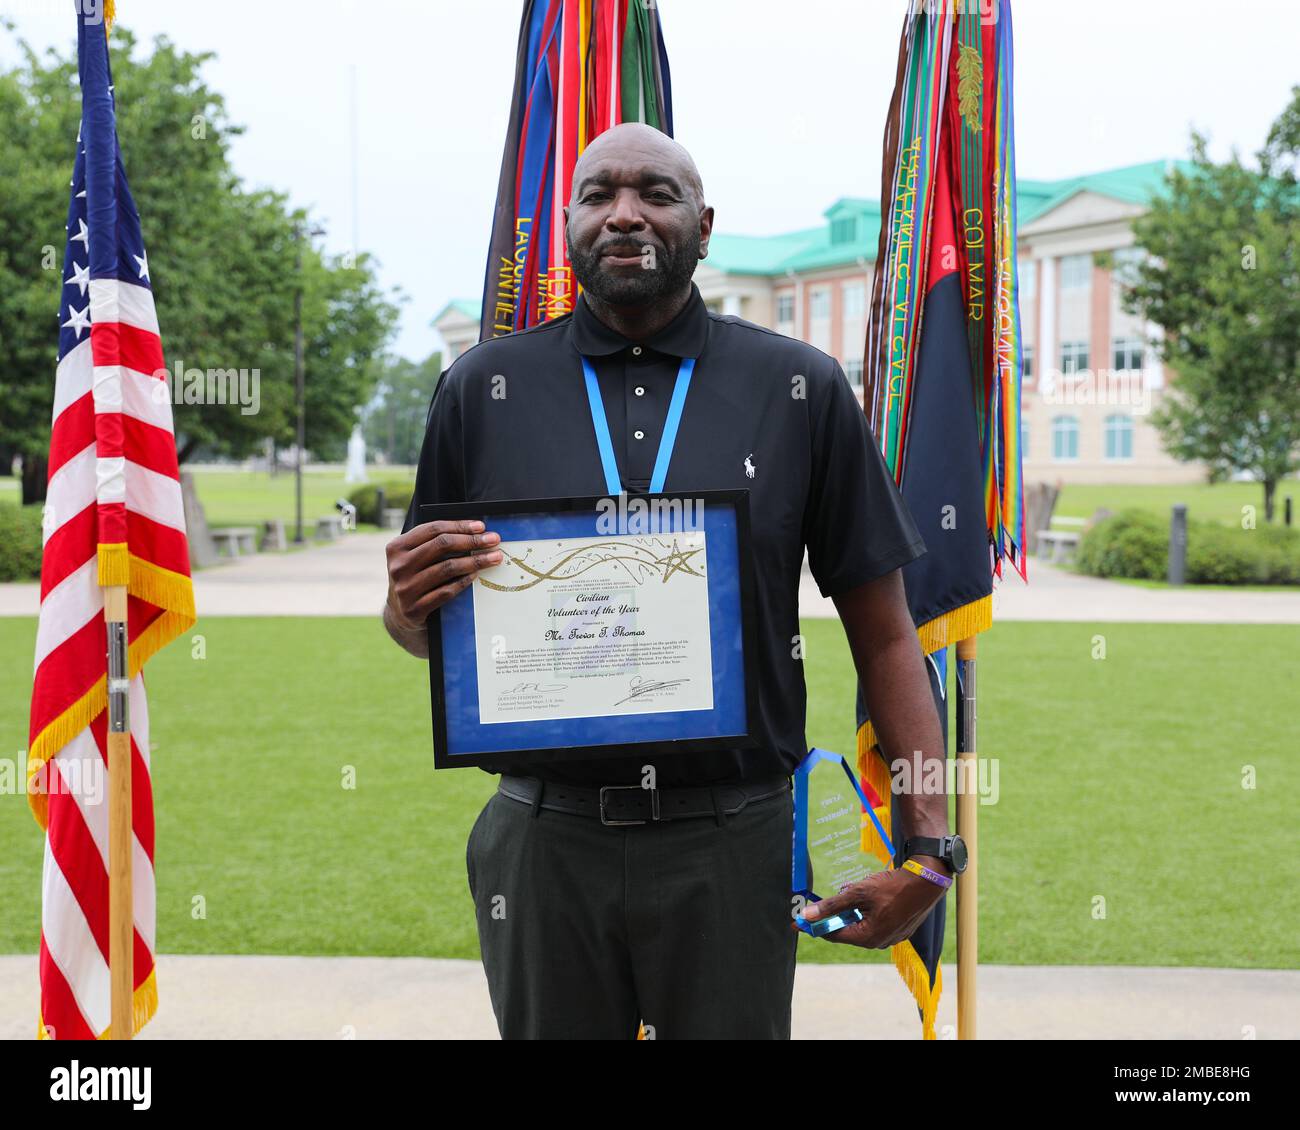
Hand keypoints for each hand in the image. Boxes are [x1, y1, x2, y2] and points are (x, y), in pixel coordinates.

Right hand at [385, 519, 502, 631]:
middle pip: (442, 545)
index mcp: (397, 547)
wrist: (399, 614)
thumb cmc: (414, 578)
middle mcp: (398, 566)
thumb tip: (475, 531)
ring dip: (475, 561)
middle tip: (493, 540)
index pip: (433, 529)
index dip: (460, 526)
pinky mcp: (414, 609)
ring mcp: (405, 588)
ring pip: (447, 568)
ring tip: (493, 558)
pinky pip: (446, 592)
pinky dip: (464, 582)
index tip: (481, 526)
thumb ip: (433, 544)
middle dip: (472, 541)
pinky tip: (476, 576)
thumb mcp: (414, 557)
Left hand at [796, 857, 949, 948]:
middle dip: (834, 915)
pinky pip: (874, 922)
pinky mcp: (898, 928)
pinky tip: (864, 896)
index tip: (797, 922)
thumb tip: (807, 915)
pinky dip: (864, 910)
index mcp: (868, 937)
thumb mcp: (858, 893)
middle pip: (847, 931)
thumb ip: (832, 905)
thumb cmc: (893, 887)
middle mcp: (879, 942)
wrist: (927, 880)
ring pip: (860, 924)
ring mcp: (891, 936)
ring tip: (849, 891)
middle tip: (821, 903)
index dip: (814, 926)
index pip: (833, 935)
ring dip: (850, 910)